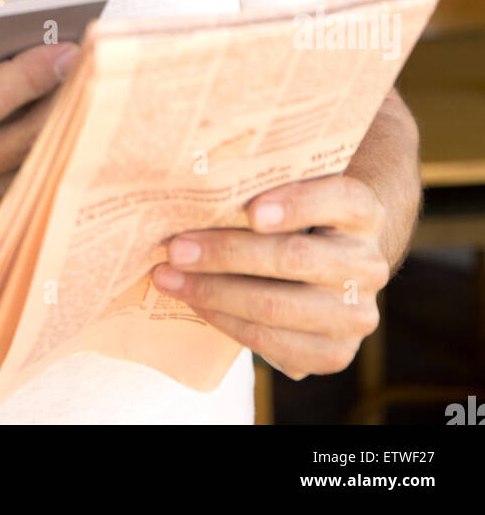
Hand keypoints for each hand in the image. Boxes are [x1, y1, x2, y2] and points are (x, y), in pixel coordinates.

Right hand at [0, 13, 77, 268]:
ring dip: (67, 131)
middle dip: (63, 99)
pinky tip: (73, 130)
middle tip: (94, 64)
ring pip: (32, 170)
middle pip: (19, 139)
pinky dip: (54, 163)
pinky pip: (28, 196)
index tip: (66, 48)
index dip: (28, 75)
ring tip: (92, 91)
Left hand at [152, 174, 390, 379]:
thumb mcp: (292, 193)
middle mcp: (370, 263)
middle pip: (294, 258)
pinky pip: (271, 342)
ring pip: (276, 305)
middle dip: (226, 253)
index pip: (341, 201)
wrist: (329, 267)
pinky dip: (225, 321)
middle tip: (175, 248)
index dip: (298, 204)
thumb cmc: (293, 218)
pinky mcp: (336, 353)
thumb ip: (263, 185)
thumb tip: (196, 187)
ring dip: (213, 292)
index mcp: (364, 212)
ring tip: (169, 278)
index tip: (252, 210)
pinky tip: (194, 303)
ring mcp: (357, 314)